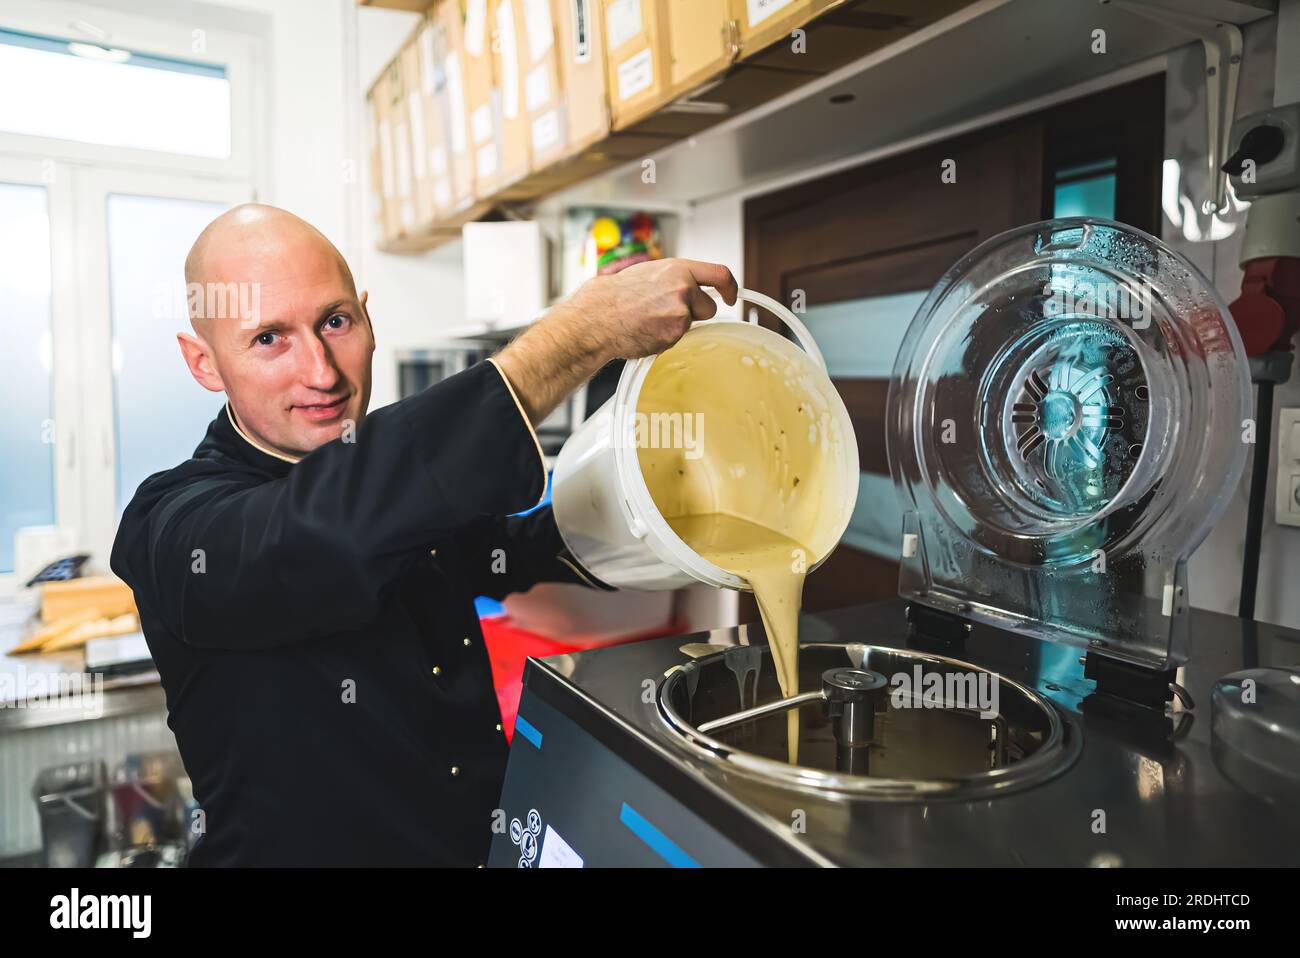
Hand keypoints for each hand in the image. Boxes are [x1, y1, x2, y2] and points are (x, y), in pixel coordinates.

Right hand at [492, 258, 738, 425]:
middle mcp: (682, 288)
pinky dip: (666, 336)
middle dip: (695, 313)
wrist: (597, 317)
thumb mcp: (648, 273)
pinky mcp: (674, 333)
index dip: (730, 287)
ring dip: (678, 324)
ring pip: (692, 324)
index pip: (719, 273)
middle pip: (709, 307)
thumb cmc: (616, 296)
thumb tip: (693, 285)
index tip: (731, 295)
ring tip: (650, 319)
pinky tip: (647, 329)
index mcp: (677, 269)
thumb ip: (674, 277)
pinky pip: (679, 338)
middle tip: (668, 313)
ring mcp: (679, 312)